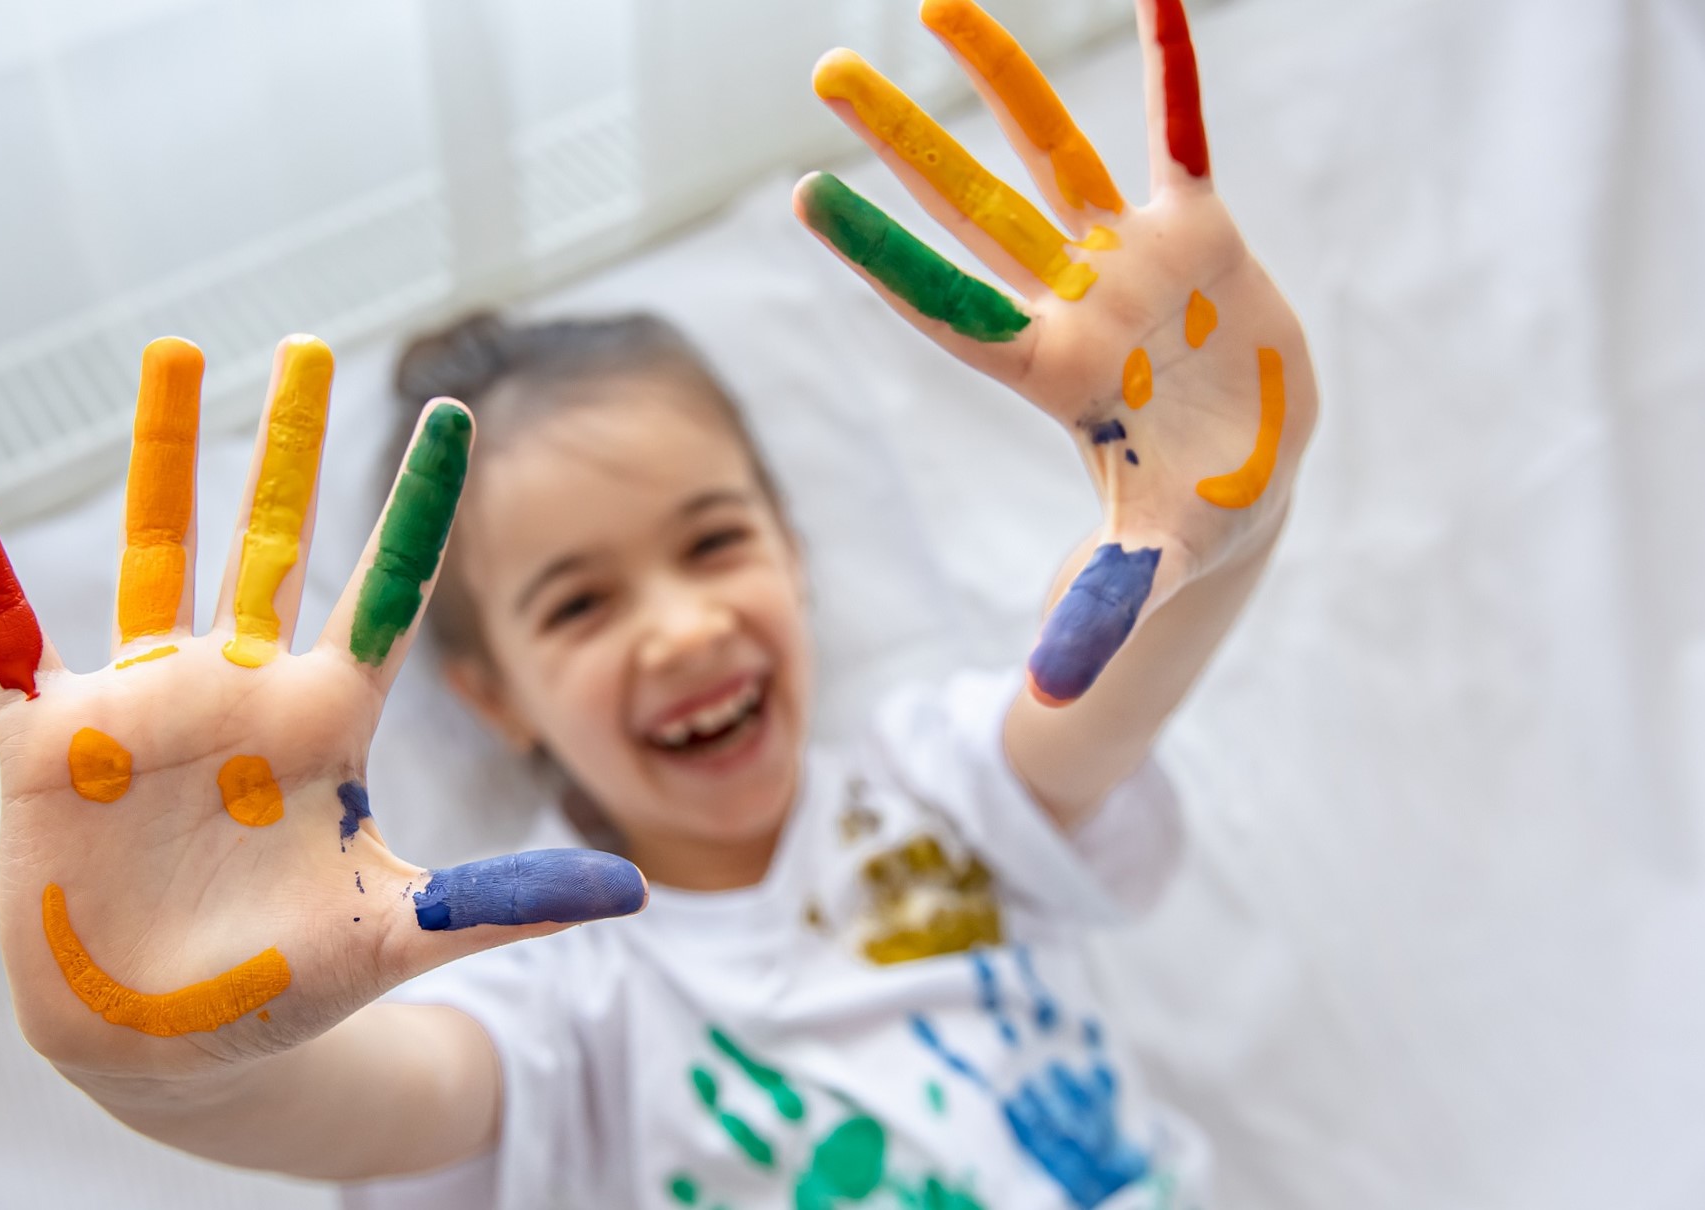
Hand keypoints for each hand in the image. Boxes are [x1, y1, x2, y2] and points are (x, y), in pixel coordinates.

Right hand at [0, 336, 642, 1082]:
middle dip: (290, 445)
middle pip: (273, 541)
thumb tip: (635, 889)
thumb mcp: (399, 935)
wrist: (176, 1045)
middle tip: (312, 343)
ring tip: (175, 350)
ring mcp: (148, 706)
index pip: (388, 588)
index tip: (452, 412)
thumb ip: (505, 899)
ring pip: (157, 553)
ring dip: (161, 455)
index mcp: (329, 720)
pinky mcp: (54, 740)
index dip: (419, 502)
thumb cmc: (291, 983)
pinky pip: (3, 628)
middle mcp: (244, 690)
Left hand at [796, 0, 1317, 704]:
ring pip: (1053, 156)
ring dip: (1002, 79)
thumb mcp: (1151, 568)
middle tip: (827, 75)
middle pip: (974, 212)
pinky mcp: (1196, 236)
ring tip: (934, 4)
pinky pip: (1179, 134)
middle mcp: (1071, 302)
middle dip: (906, 144)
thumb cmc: (1185, 528)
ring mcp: (1129, 262)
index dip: (884, 256)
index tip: (805, 199)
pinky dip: (1174, 67)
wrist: (1245, 483)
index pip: (949, 305)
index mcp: (1048, 374)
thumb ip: (1102, 612)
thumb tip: (1050, 693)